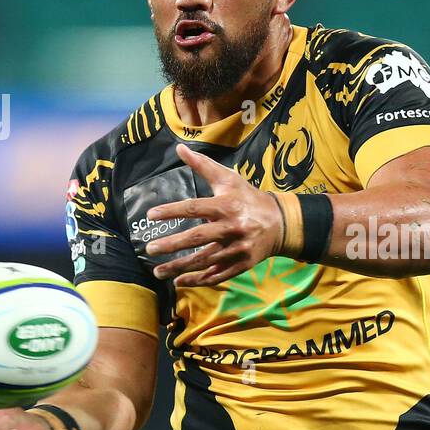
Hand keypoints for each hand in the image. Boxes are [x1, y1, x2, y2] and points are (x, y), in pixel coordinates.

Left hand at [144, 143, 284, 287]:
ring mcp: (237, 248)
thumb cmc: (248, 198)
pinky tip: (179, 282)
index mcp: (226, 205)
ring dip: (179, 268)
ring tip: (158, 271)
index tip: (150, 215)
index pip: (194, 207)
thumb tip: (179, 148)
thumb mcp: (228, 179)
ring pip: (204, 261)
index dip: (171, 211)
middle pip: (196, 238)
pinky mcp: (242, 264)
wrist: (280, 223)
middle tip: (149, 249)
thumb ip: (202, 165)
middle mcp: (231, 228)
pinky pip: (217, 275)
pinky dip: (198, 280)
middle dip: (171, 245)